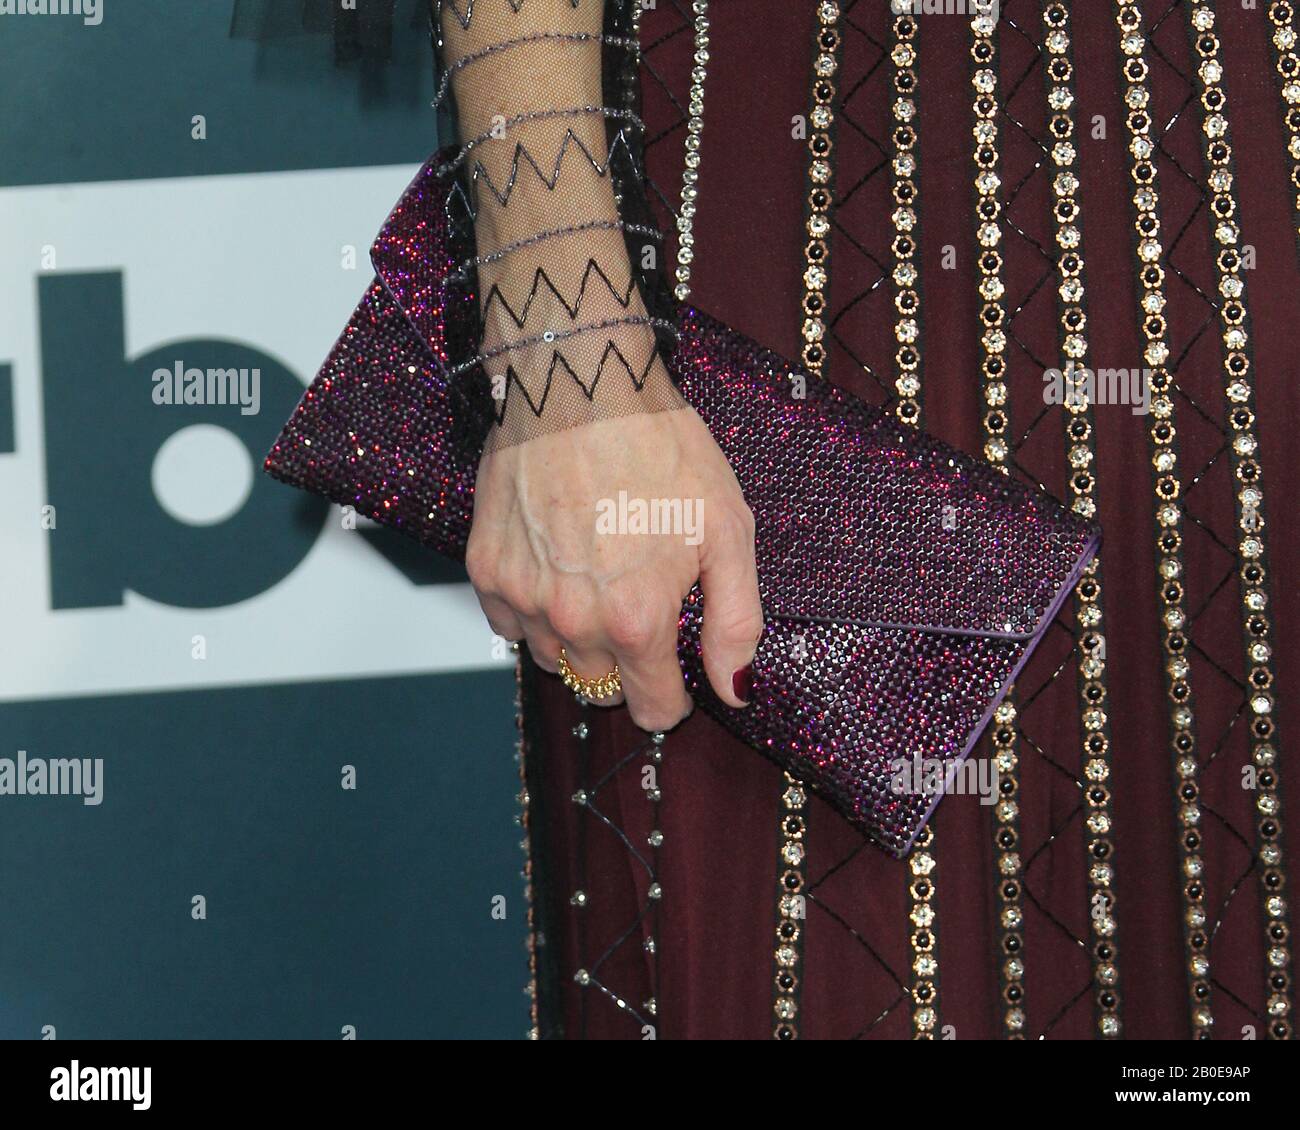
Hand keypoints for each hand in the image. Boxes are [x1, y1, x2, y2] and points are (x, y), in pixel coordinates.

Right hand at [466, 391, 763, 731]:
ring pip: (554, 659)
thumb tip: (735, 691)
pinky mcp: (486, 570)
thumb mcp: (727, 530)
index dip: (672, 696)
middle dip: (627, 666)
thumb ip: (735, 623)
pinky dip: (533, 613)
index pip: (652, 710)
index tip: (677, 672)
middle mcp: (574, 621)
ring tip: (599, 583)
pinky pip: (509, 625)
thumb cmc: (660, 449)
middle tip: (641, 610)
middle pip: (600, 689)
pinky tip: (558, 569)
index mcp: (638, 621)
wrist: (581, 385)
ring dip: (579, 641)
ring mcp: (523, 597)